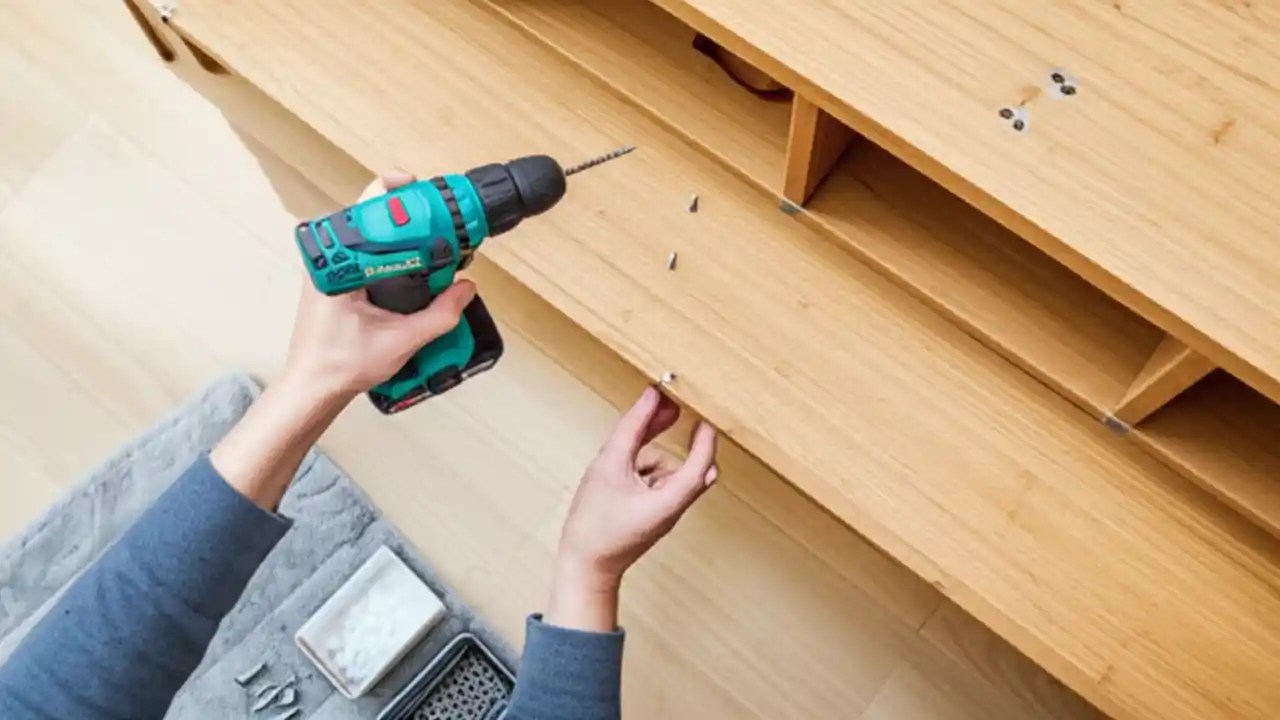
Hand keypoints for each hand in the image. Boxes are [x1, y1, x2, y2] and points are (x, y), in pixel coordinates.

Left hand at [213, 171, 473, 509]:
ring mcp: (326, 267)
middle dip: (401, 207)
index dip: (395, 193)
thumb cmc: (341, 365)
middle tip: (433, 212)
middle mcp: (325, 259)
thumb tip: (466, 288)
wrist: (314, 387)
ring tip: (427, 231)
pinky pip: (360, 248)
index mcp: (335, 266)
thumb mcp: (401, 341)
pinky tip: (409, 256)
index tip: (420, 188)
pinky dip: (386, 246)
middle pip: (366, 212)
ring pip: (364, 229)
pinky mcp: (334, 278)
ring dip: (394, 227)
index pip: (365, 212)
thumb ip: (439, 315)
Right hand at [546, 387, 717, 630]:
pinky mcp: (657, 512)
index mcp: (671, 501)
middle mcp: (676, 507)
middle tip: (666, 413)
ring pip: (672, 471)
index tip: (702, 413)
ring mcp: (667, 511)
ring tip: (619, 467)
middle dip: (681, 443)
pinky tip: (619, 478)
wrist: (585, 564)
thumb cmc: (594, 523)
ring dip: (651, 459)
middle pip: (695, 468)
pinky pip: (660, 481)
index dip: (705, 437)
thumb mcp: (609, 465)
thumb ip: (633, 427)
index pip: (700, 464)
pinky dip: (644, 471)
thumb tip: (652, 397)